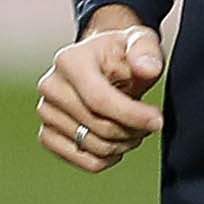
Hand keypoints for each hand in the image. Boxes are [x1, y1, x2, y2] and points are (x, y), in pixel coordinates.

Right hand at [37, 6, 165, 171]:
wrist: (101, 65)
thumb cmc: (122, 54)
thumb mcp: (140, 42)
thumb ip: (146, 51)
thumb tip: (147, 70)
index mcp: (70, 61)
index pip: (99, 100)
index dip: (132, 116)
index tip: (158, 121)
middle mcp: (51, 87)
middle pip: (98, 126)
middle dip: (133, 130)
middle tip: (150, 123)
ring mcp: (46, 113)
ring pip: (93, 146)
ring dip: (123, 144)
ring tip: (136, 129)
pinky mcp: (47, 134)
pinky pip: (83, 161)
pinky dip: (108, 158)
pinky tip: (119, 142)